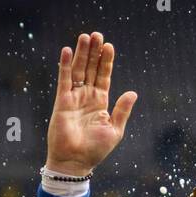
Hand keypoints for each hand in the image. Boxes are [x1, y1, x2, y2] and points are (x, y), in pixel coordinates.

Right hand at [46, 32, 137, 176]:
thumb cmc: (95, 150)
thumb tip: (133, 93)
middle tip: (97, 35)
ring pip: (78, 70)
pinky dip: (65, 65)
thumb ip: (122, 110)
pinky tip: (68, 50)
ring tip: (85, 36)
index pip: (103, 76)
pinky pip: (64, 79)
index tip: (109, 46)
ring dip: (81, 53)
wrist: (76, 162)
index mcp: (100, 103)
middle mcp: (86, 97)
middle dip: (94, 52)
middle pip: (90, 69)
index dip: (106, 62)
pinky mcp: (62, 101)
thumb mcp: (115, 130)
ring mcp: (74, 98)